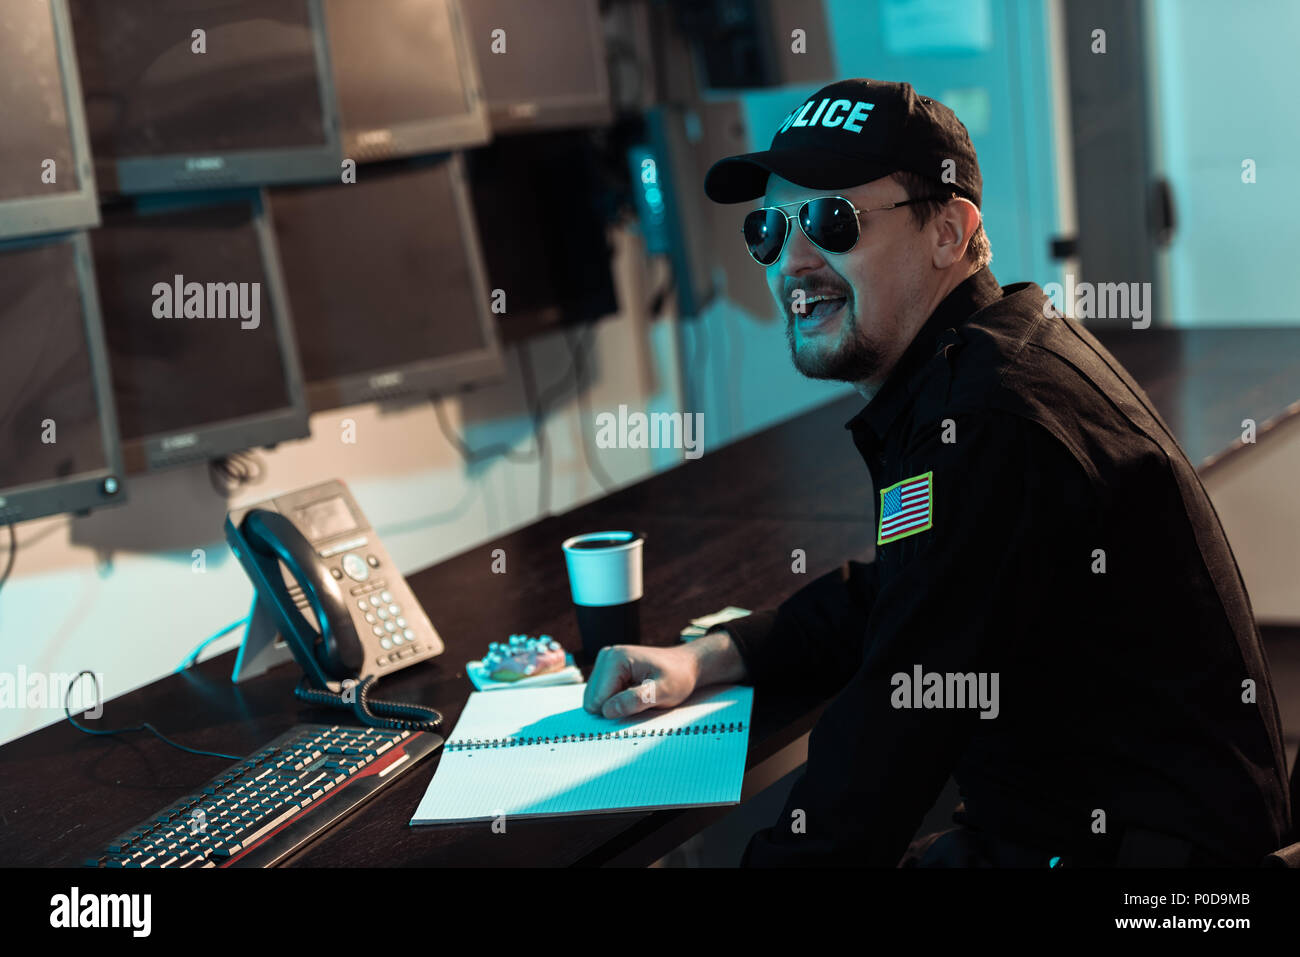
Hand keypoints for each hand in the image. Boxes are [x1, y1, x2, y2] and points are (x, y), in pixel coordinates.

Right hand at [583, 644, 699, 718]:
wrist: (685, 666)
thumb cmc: (678, 678)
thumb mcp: (663, 692)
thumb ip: (636, 700)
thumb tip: (608, 710)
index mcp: (616, 659)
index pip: (598, 701)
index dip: (619, 710)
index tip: (641, 703)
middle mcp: (606, 656)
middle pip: (592, 701)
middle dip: (615, 707)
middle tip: (640, 700)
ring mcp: (604, 661)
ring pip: (594, 700)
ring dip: (615, 704)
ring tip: (637, 695)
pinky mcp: (606, 669)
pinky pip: (599, 696)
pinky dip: (615, 700)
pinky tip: (632, 692)